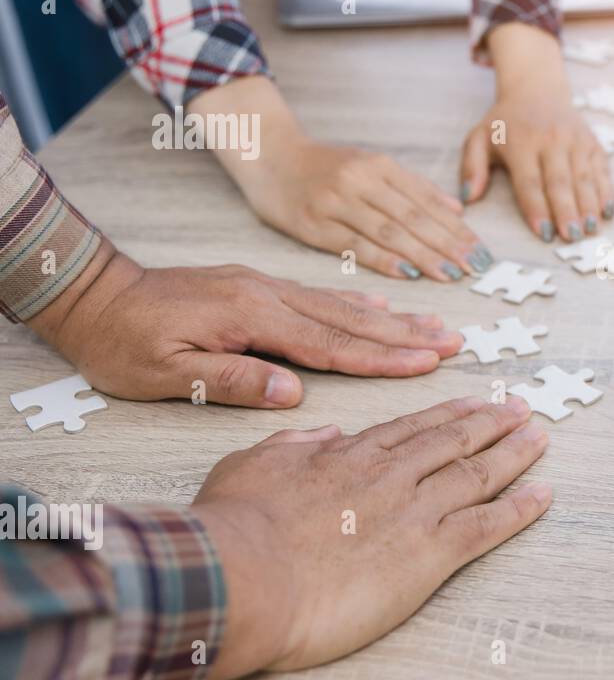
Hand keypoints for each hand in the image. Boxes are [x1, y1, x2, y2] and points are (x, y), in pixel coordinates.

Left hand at [28, 245, 462, 407]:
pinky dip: (356, 302)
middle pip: (350, 319)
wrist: (93, 294)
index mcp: (251, 317)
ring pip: (340, 305)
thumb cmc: (124, 343)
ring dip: (392, 317)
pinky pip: (319, 295)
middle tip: (453, 340)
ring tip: (433, 325)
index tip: (427, 363)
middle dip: (406, 334)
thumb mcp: (167, 375)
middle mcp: (267, 295)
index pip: (331, 344)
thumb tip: (294, 393)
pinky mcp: (257, 286)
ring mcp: (264, 287)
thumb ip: (232, 380)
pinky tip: (379, 305)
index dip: (383, 357)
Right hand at [192, 76, 490, 280]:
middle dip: (449, 244)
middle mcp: (361, 180)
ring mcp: (337, 201)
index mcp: (379, 165)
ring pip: (389, 231)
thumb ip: (413, 186)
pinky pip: (355, 245)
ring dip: (424, 254)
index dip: (456, 227)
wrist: (266, 153)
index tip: (481, 250)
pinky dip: (384, 259)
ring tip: (452, 273)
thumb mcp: (370, 164)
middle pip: (413, 216)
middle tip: (476, 267)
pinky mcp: (314, 224)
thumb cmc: (324, 165)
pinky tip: (409, 273)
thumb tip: (457, 210)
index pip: (427, 201)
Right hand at [195, 396, 550, 679]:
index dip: (447, 414)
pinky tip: (543, 495)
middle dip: (491, 423)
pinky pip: (487, 525)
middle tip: (520, 408)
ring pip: (477, 473)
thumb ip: (290, 446)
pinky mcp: (429, 553)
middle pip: (453, 441)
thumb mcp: (249, 465)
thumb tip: (322, 433)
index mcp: (348, 455)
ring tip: (540, 438)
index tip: (471, 403)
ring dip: (514, 454)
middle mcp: (389, 474)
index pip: (410, 428)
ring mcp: (413, 510)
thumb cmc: (233, 527)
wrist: (240, 574)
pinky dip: (520, 508)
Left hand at [462, 23, 613, 241]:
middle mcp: (551, 140)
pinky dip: (606, 192)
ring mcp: (575, 141)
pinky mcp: (593, 143)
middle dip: (567, 211)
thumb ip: (471, 167)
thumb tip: (468, 197)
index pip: (529, 182)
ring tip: (590, 230)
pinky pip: (602, 170)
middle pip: (560, 182)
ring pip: (584, 178)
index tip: (543, 233)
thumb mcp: (479, 138)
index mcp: (521, 143)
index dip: (537, 209)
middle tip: (571, 237)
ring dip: (589, 206)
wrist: (537, 90)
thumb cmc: (505, 123)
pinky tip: (606, 212)